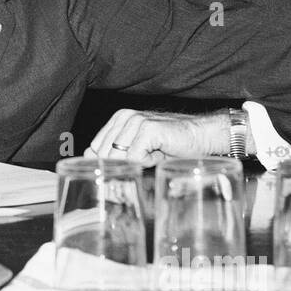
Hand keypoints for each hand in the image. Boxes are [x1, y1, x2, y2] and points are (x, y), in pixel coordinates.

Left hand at [87, 109, 228, 163]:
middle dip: (120, 166)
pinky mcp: (148, 129)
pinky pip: (135, 157)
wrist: (200, 136)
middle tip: (141, 165)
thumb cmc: (171, 145)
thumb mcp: (138, 149)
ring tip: (153, 155)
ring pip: (117, 156)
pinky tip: (159, 154)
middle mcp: (124, 117)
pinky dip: (147, 162)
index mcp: (118, 119)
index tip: (116, 174)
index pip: (94, 147)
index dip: (104, 164)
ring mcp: (135, 121)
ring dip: (136, 163)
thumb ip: (116, 153)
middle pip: (103, 154)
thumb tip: (90, 163)